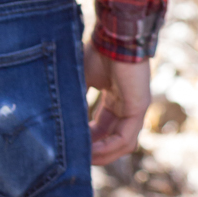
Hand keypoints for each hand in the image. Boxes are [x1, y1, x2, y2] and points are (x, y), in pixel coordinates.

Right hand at [84, 40, 150, 165]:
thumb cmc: (98, 52)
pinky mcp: (139, 108)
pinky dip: (109, 148)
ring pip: (122, 144)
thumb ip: (77, 96)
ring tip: (84, 160)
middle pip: (113, 138)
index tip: (72, 147)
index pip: (104, 127)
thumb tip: (58, 114)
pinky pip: (125, 138)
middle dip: (95, 151)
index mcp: (115, 99)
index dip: (89, 139)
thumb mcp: (82, 78)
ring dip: (104, 155)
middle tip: (76, 159)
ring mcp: (135, 109)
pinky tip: (93, 152)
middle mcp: (127, 107)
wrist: (114, 36)